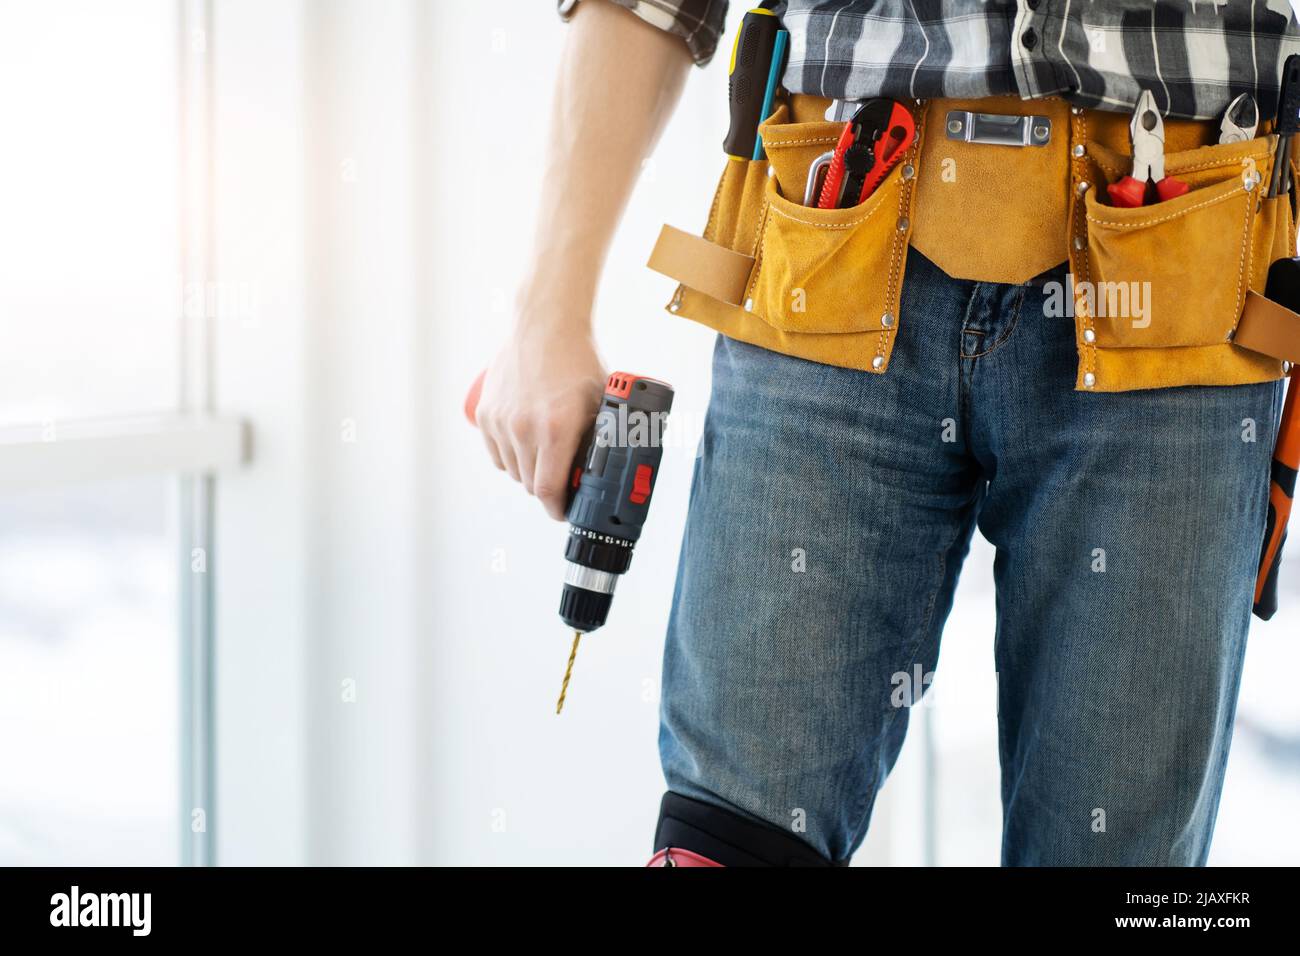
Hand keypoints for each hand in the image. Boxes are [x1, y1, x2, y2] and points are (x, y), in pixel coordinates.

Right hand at [476, 324, 604, 520]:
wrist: (545, 325)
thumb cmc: (578, 360)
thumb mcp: (601, 403)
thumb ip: (602, 438)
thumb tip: (610, 470)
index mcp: (556, 429)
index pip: (549, 489)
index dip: (557, 508)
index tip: (564, 511)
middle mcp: (524, 429)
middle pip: (530, 484)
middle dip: (548, 489)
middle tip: (563, 481)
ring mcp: (502, 421)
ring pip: (512, 471)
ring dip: (529, 473)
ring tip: (545, 457)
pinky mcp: (487, 414)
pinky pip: (497, 454)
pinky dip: (510, 458)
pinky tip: (525, 448)